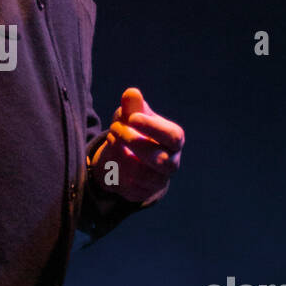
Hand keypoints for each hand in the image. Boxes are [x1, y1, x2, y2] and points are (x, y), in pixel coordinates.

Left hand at [88, 87, 183, 205]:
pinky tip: (111, 158)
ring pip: (142, 175)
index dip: (153, 128)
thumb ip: (132, 106)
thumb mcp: (131, 115)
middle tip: (115, 128)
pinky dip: (115, 170)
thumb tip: (131, 93)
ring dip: (121, 156)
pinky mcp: (142, 193)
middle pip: (161, 160)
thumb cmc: (134, 130)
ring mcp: (158, 180)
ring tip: (111, 140)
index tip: (132, 118)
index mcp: (174, 139)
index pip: (173, 137)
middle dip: (134, 143)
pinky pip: (128, 187)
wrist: (124, 157)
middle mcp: (171, 162)